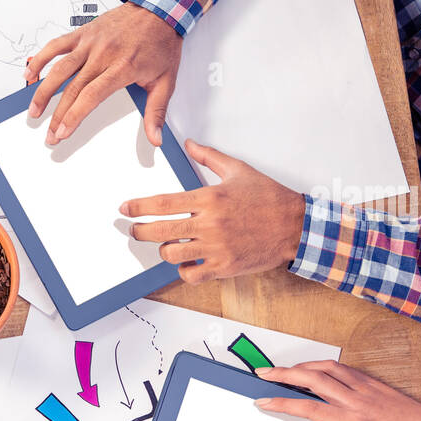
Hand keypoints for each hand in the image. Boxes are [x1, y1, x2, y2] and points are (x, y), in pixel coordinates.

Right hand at [24, 1, 181, 145]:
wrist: (158, 7)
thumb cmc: (160, 42)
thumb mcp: (166, 80)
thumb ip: (156, 112)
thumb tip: (155, 138)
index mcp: (122, 67)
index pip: (90, 96)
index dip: (73, 116)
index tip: (63, 132)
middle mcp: (103, 54)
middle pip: (72, 88)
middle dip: (57, 115)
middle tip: (49, 133)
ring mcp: (90, 42)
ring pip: (59, 68)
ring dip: (43, 91)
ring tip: (34, 110)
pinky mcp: (83, 33)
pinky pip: (56, 46)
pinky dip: (40, 59)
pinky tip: (30, 74)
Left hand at [124, 140, 305, 283]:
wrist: (295, 226)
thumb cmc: (269, 198)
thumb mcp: (239, 170)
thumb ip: (209, 157)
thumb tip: (189, 145)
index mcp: (210, 198)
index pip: (162, 204)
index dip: (137, 207)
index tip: (124, 208)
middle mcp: (209, 224)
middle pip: (159, 232)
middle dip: (139, 232)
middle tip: (134, 230)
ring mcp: (216, 248)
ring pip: (171, 255)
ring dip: (164, 250)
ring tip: (167, 244)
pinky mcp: (224, 268)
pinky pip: (190, 275)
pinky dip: (183, 270)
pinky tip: (186, 262)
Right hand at [255, 361, 420, 420]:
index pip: (309, 408)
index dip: (282, 403)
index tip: (263, 400)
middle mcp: (357, 400)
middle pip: (312, 379)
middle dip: (283, 374)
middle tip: (263, 373)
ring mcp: (366, 389)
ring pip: (327, 367)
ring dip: (303, 366)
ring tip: (284, 370)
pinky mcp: (375, 384)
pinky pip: (343, 368)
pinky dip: (324, 365)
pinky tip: (316, 369)